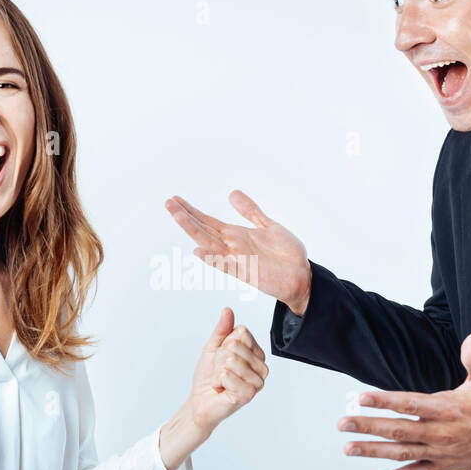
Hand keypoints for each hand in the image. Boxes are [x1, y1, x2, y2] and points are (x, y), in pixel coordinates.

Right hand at [165, 190, 312, 313]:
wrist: (302, 276)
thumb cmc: (286, 255)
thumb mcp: (268, 225)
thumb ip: (250, 211)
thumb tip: (232, 193)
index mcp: (237, 235)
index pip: (209, 221)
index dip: (192, 211)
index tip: (176, 200)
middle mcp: (233, 247)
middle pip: (203, 229)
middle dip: (186, 216)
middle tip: (168, 203)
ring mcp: (237, 259)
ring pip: (209, 243)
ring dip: (192, 230)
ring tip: (177, 216)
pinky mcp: (246, 272)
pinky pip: (225, 265)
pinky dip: (212, 258)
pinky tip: (197, 250)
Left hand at [187, 307, 268, 432]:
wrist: (200, 402)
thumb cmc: (208, 377)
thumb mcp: (213, 348)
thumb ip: (222, 329)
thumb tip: (228, 310)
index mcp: (256, 353)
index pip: (242, 332)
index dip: (224, 343)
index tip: (222, 358)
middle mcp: (261, 367)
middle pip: (235, 346)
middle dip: (219, 358)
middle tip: (220, 372)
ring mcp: (257, 381)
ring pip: (230, 360)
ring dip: (217, 371)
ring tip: (221, 381)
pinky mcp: (249, 393)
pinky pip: (226, 374)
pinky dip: (217, 381)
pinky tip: (222, 389)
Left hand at [337, 332, 470, 469]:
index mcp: (448, 409)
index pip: (411, 404)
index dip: (385, 400)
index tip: (362, 398)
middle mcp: (440, 433)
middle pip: (398, 429)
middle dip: (368, 426)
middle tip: (343, 423)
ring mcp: (438, 452)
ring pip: (400, 453)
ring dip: (372, 451)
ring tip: (348, 448)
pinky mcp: (440, 465)